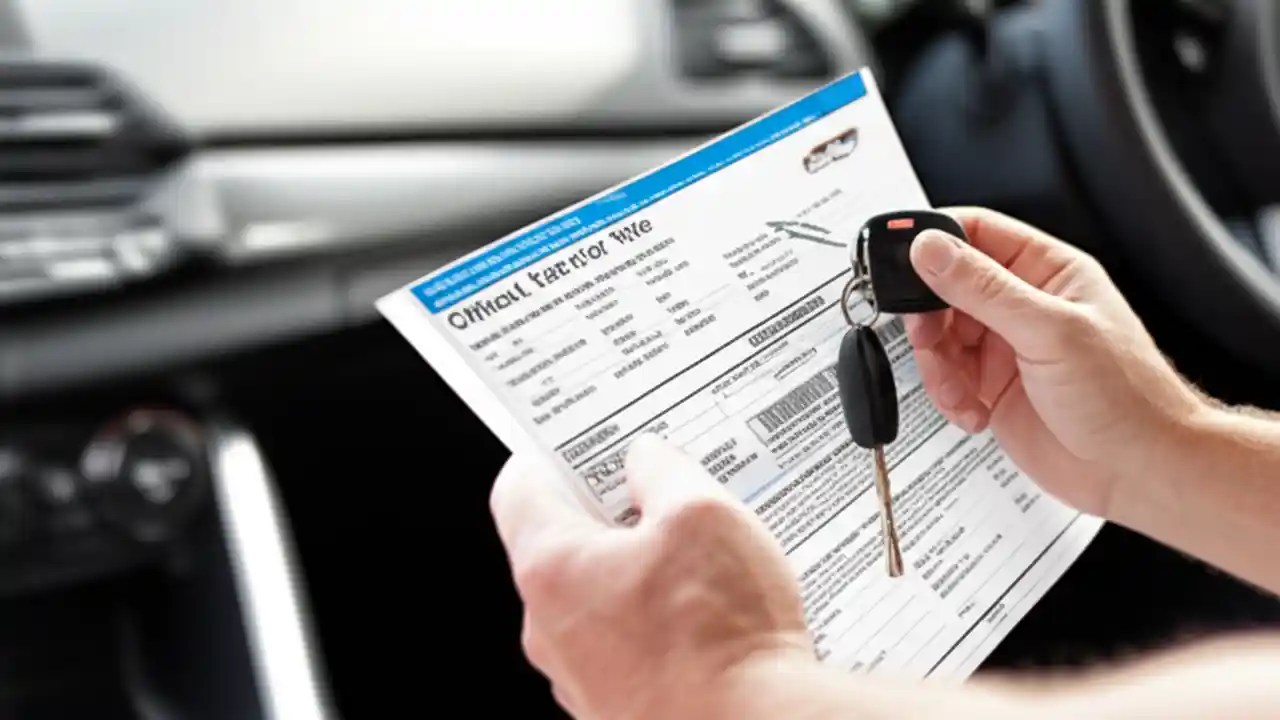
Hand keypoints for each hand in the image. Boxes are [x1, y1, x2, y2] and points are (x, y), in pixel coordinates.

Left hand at [489, 434, 811, 719]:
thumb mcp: (703, 512)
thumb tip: (648, 461)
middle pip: (564, 543)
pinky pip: (628, 645)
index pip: (520, 487)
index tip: (591, 444)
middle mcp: (550, 627)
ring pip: (601, 597)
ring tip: (705, 561)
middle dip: (615, 514)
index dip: (557, 455)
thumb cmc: (720, 637)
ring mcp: (581, 675)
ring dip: (643, 572)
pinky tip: (713, 616)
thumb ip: (663, 470)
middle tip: (668, 497)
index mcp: (552, 566)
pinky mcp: (617, 707)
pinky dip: (661, 623)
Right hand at [905, 207, 1205, 518]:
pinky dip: (947, 396)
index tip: (904, 260)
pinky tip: (974, 410)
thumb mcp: (1049, 330)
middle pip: (945, 288)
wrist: (1138, 470)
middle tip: (928, 338)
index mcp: (1046, 271)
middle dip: (928, 316)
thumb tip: (933, 249)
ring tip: (959, 388)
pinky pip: (945, 379)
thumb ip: (984, 288)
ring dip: (937, 365)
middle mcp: (1022, 305)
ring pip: (939, 337)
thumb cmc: (1126, 397)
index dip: (935, 241)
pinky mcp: (991, 388)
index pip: (976, 233)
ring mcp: (1005, 347)